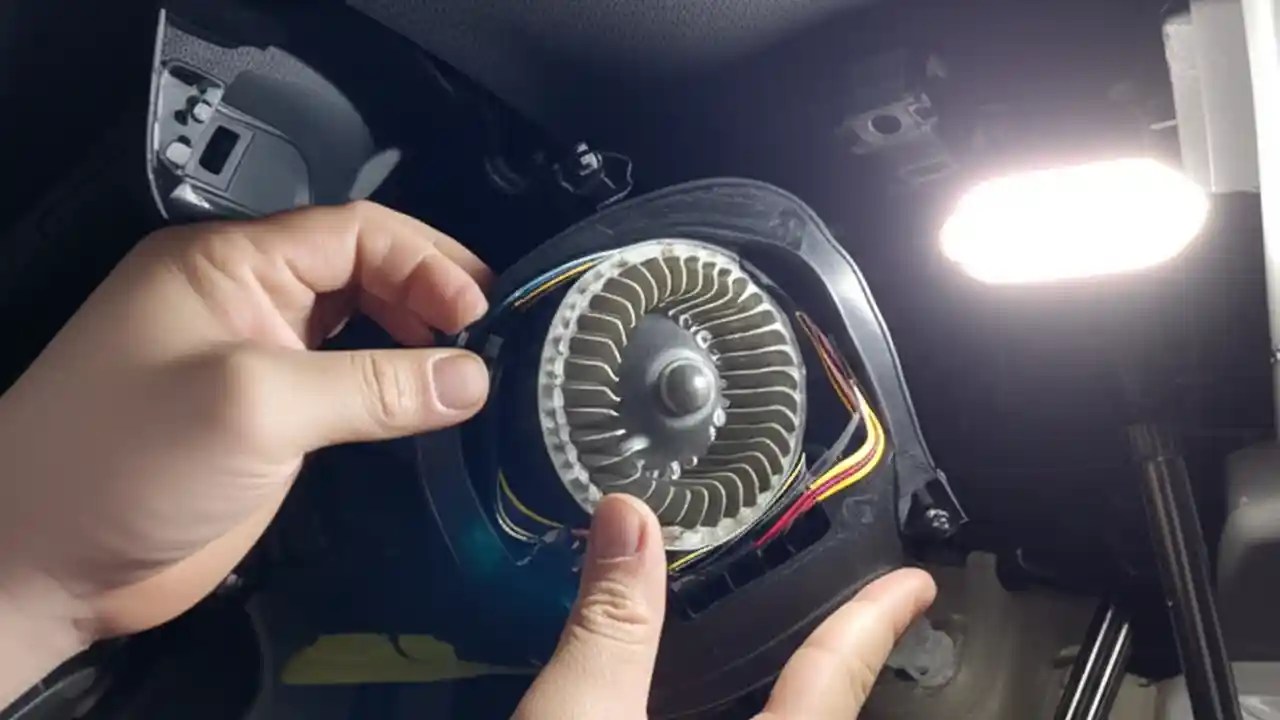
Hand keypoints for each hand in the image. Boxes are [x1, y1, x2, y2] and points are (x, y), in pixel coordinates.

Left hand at [0, 202, 491, 702]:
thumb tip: (471, 377)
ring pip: (359, 329)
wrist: (42, 563)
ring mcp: (257, 362)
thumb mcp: (254, 406)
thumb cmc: (118, 463)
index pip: (353, 233)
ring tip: (470, 372)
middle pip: (362, 272)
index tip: (480, 311)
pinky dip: (392, 393)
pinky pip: (345, 388)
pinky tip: (426, 411)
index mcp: (228, 264)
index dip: (426, 263)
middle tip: (491, 334)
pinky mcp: (267, 422)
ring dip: (417, 344)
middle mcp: (246, 302)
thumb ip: (370, 385)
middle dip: (430, 294)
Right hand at [515, 496, 936, 719]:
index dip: (876, 621)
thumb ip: (610, 621)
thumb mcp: (576, 718)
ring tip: (792, 654)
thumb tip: (629, 518)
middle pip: (822, 714)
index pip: (835, 679)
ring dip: (792, 696)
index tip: (914, 584)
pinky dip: (741, 708)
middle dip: (841, 666)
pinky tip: (694, 699)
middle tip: (861, 618)